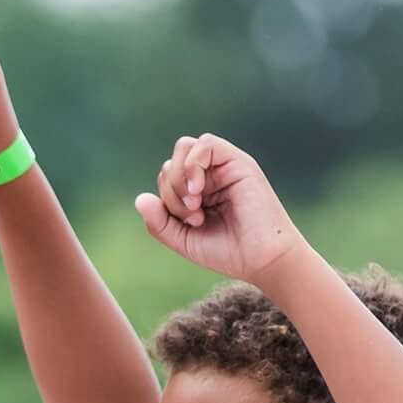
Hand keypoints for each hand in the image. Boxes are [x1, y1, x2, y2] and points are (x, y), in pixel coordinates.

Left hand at [135, 135, 308, 282]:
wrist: (261, 258)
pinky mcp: (239, 162)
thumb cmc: (226, 251)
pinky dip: (193, 164)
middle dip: (171, 189)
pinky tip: (198, 189)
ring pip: (184, 147)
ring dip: (179, 176)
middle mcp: (209, 176)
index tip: (188, 223)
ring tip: (194, 202)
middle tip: (191, 214)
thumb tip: (140, 198)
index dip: (166, 198)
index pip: (166, 177)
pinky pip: (206, 143)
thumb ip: (159, 222)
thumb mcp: (182, 239)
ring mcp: (224, 167)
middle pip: (171, 162)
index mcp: (195, 192)